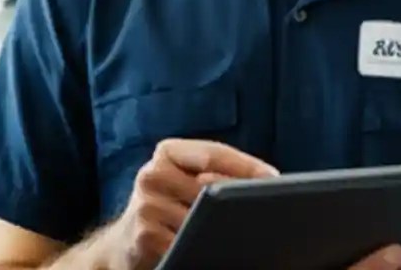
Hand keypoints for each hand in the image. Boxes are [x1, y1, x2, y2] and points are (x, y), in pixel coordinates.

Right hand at [114, 138, 278, 269]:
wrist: (125, 243)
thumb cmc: (170, 206)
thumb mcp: (186, 181)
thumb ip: (217, 173)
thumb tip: (267, 180)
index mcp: (167, 152)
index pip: (213, 153)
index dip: (247, 165)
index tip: (275, 178)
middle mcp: (151, 174)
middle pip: (210, 187)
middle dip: (239, 200)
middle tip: (269, 208)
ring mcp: (145, 206)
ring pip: (201, 218)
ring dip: (224, 227)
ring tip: (243, 230)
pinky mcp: (144, 237)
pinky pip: (187, 242)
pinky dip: (204, 246)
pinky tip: (213, 248)